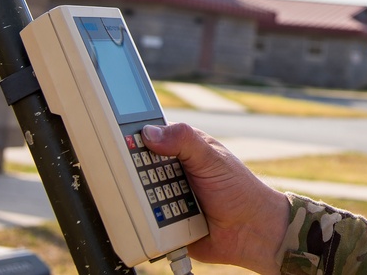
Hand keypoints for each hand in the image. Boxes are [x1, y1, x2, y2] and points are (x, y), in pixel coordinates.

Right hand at [142, 122, 289, 274]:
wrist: (250, 232)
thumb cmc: (239, 189)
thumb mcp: (211, 158)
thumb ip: (184, 141)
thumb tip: (150, 133)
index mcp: (181, 147)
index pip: (148, 136)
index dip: (131, 137)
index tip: (117, 140)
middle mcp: (170, 170)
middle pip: (136, 167)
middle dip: (133, 173)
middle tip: (137, 176)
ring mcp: (165, 195)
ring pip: (137, 195)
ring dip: (141, 199)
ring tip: (153, 199)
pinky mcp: (163, 221)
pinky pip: (145, 222)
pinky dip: (145, 222)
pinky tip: (151, 220)